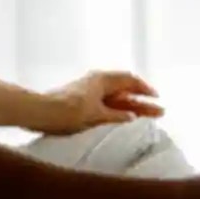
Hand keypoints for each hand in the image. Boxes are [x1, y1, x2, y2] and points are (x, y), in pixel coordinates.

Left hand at [40, 70, 164, 135]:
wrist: (39, 112)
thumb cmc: (68, 111)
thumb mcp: (95, 115)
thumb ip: (116, 116)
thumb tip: (132, 117)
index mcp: (103, 79)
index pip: (130, 80)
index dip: (145, 88)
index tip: (157, 97)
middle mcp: (98, 82)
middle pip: (125, 91)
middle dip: (142, 102)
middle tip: (160, 112)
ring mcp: (89, 92)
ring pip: (116, 99)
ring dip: (131, 108)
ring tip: (146, 118)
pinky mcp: (82, 102)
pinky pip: (106, 105)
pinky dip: (118, 111)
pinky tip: (123, 120)